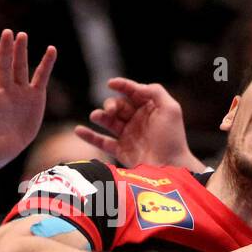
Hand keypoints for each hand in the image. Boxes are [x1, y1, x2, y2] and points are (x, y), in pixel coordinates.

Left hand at [0, 29, 55, 165]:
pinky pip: (41, 76)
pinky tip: (51, 49)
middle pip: (4, 68)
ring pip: (21, 67)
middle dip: (5, 51)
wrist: (7, 147)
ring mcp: (20, 92)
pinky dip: (46, 63)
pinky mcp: (35, 95)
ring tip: (22, 35)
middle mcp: (5, 92)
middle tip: (6, 32)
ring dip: (21, 51)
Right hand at [75, 77, 202, 169]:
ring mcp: (128, 135)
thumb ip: (155, 91)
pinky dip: (89, 136)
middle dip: (112, 104)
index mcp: (150, 108)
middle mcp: (137, 119)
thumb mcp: (171, 109)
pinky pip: (101, 141)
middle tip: (111, 111)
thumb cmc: (173, 139)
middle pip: (118, 105)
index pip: (133, 92)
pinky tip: (78, 130)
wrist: (170, 168)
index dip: (122, 85)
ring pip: (108, 121)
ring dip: (100, 116)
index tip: (111, 84)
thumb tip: (136, 86)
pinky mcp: (120, 150)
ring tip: (96, 116)